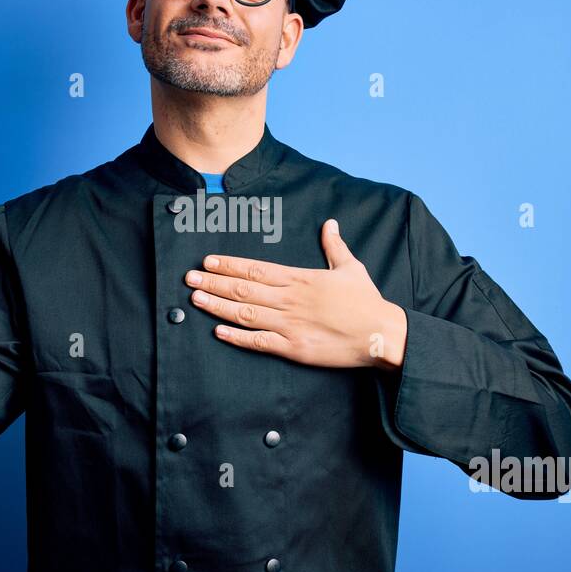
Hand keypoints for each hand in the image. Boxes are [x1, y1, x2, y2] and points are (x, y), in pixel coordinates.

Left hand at [185, 219, 407, 369]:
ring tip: (196, 298)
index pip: (256, 269)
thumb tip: (330, 224)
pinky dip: (237, 337)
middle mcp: (289, 299)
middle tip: (190, 277)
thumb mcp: (351, 268)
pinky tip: (219, 332)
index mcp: (300, 279)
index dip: (229, 264)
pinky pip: (259, 341)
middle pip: (243, 289)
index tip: (208, 260)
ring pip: (245, 313)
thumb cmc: (366, 302)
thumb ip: (335, 246)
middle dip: (215, 282)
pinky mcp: (294, 347)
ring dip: (218, 306)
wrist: (380, 334)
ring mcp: (290, 324)